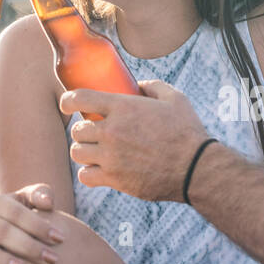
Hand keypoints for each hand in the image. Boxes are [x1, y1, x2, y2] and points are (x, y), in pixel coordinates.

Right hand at [0, 184, 64, 263]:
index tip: (60, 238)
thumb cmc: (27, 218)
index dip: (38, 224)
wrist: (11, 232)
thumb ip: (41, 195)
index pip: (15, 212)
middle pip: (1, 230)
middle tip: (50, 259)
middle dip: (28, 246)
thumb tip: (46, 202)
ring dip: (0, 259)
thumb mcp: (33, 203)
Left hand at [61, 79, 208, 202]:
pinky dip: (89, 173)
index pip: (79, 98)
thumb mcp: (174, 98)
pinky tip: (99, 169)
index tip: (67, 104)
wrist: (196, 168)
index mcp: (122, 107)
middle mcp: (112, 131)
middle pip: (77, 129)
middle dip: (82, 130)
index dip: (68, 101)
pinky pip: (85, 175)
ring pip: (77, 152)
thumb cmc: (187, 131)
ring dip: (84, 150)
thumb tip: (138, 85)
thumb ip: (152, 86)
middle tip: (94, 132)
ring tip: (95, 151)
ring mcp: (111, 156)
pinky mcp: (115, 178)